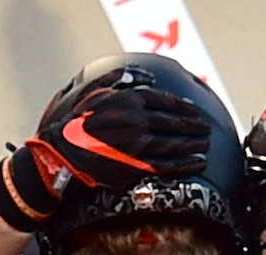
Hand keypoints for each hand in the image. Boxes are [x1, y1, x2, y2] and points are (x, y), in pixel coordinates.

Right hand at [30, 65, 210, 191]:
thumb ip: (117, 79)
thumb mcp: (92, 91)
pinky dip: (186, 164)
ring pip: (174, 144)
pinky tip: (198, 164)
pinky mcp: (136, 167)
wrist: (60, 152)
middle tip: (206, 128)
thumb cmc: (73, 121)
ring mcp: (138, 144)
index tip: (194, 110)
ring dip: (194, 145)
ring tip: (205, 145)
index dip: (182, 106)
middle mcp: (137, 119)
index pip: (164, 100)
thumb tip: (141, 76)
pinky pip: (168, 166)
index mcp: (128, 99)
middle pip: (174, 121)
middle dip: (193, 125)